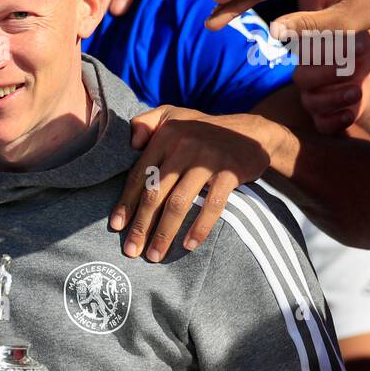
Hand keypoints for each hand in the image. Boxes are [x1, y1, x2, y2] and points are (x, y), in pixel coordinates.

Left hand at [112, 106, 283, 260]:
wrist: (252, 131)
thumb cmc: (203, 129)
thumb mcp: (172, 115)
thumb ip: (145, 124)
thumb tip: (129, 144)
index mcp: (165, 136)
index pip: (140, 175)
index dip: (126, 203)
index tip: (117, 227)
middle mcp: (183, 146)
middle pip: (155, 193)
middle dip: (141, 225)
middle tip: (132, 250)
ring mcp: (207, 160)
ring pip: (179, 203)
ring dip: (165, 233)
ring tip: (154, 255)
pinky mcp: (230, 172)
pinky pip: (212, 205)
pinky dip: (199, 227)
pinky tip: (188, 245)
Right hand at [293, 28, 369, 133]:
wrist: (369, 77)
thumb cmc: (359, 51)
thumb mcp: (358, 40)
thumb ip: (343, 37)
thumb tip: (330, 28)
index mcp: (309, 54)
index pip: (305, 53)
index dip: (320, 52)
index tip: (345, 47)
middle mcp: (306, 77)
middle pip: (302, 79)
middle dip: (326, 74)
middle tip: (348, 69)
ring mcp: (313, 99)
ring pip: (312, 103)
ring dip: (335, 97)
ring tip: (357, 90)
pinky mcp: (324, 118)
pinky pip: (322, 125)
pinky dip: (336, 121)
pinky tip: (351, 113)